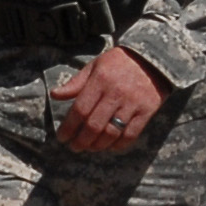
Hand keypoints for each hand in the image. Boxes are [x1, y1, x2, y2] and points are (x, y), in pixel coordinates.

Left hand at [53, 45, 169, 154]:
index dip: (69, 127)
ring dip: (98, 145)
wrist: (152, 58)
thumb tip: (54, 95)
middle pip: (94, 125)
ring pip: (111, 133)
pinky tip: (110, 147)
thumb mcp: (95, 66)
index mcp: (100, 80)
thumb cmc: (118, 63)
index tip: (62, 137)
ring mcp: (132, 103)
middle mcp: (115, 93)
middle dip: (81, 141)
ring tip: (89, 148)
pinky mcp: (147, 111)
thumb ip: (76, 83)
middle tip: (74, 147)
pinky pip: (131, 134)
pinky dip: (119, 145)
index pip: (80, 110)